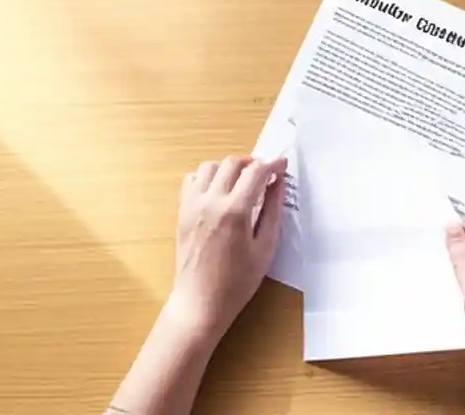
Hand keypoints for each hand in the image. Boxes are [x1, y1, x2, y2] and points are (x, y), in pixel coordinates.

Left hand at [170, 155, 287, 336]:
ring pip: (209, 166)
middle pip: (232, 163)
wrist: (200, 301)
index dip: (273, 164)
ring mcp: (192, 205)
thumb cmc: (238, 281)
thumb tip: (278, 183)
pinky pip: (191, 180)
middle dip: (252, 163)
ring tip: (241, 182)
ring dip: (228, 168)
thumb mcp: (265, 248)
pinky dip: (206, 177)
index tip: (282, 166)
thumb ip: (272, 211)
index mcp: (235, 211)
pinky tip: (218, 190)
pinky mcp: (182, 212)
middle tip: (264, 175)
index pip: (256, 172)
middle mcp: (211, 202)